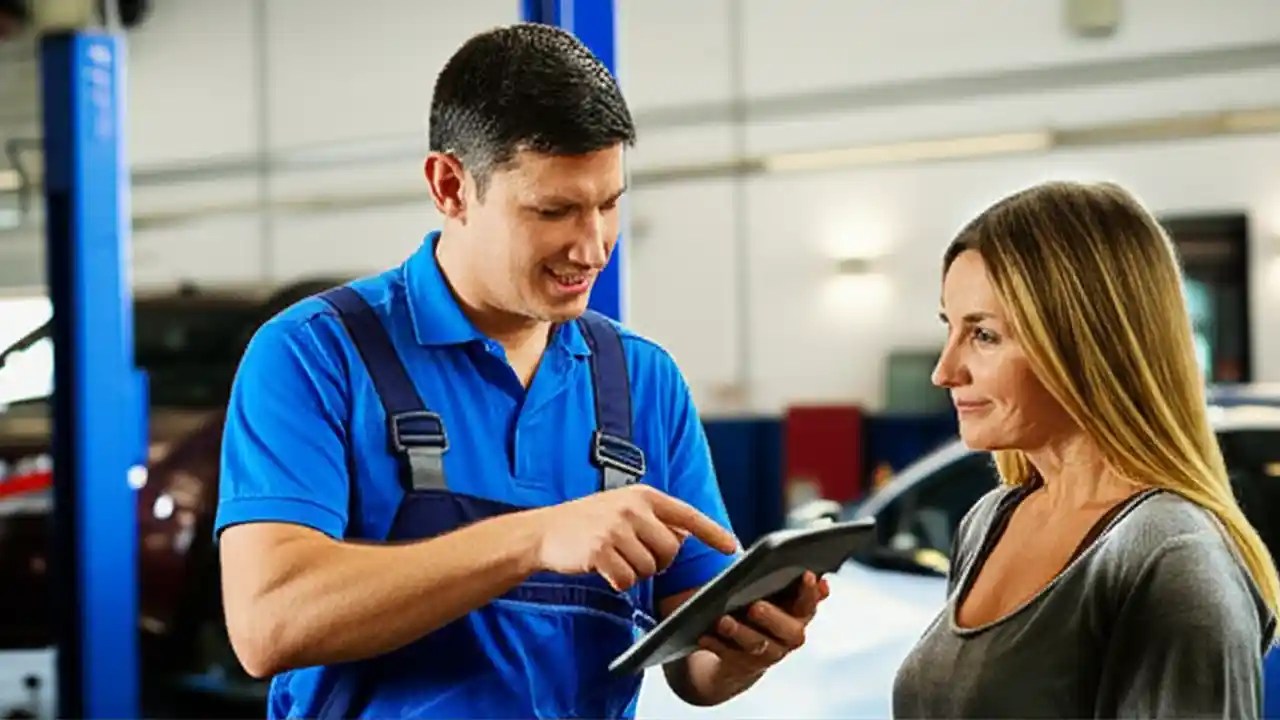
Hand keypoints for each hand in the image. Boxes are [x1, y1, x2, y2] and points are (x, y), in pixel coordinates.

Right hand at [530, 484, 738, 590]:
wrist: (544, 531)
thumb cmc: (587, 522)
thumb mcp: (623, 509)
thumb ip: (654, 519)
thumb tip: (685, 535)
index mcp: (643, 496)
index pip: (687, 514)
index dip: (712, 532)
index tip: (731, 547)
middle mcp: (632, 508)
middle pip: (671, 550)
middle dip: (658, 561)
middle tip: (634, 555)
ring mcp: (616, 529)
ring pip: (650, 568)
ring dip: (635, 572)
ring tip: (614, 558)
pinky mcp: (600, 550)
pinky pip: (628, 579)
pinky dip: (619, 581)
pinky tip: (604, 569)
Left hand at [697, 571, 830, 677]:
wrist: (744, 646)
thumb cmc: (761, 603)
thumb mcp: (775, 590)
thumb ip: (788, 579)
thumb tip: (811, 572)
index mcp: (800, 614)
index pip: (810, 603)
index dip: (810, 592)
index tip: (807, 575)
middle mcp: (790, 637)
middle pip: (789, 631)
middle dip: (772, 617)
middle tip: (755, 606)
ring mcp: (768, 654)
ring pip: (756, 645)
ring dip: (739, 632)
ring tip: (722, 620)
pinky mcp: (744, 665)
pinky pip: (730, 656)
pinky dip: (716, 645)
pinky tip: (703, 636)